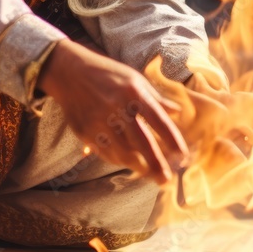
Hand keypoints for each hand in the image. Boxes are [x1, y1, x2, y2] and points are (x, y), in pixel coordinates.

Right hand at [36, 40, 189, 184]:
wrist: (69, 71)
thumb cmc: (107, 74)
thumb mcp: (134, 79)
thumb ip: (156, 98)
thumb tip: (177, 112)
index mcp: (133, 92)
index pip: (158, 120)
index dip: (172, 139)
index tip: (182, 156)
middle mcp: (116, 107)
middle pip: (141, 141)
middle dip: (156, 163)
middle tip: (166, 180)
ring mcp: (99, 120)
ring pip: (122, 151)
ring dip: (137, 165)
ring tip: (148, 173)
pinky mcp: (84, 130)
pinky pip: (104, 152)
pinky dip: (117, 160)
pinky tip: (126, 162)